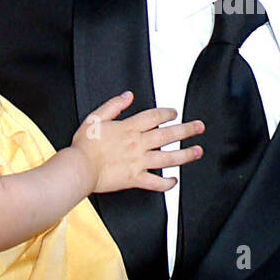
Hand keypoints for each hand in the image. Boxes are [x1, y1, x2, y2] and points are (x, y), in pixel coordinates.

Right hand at [71, 91, 203, 193]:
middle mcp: (138, 144)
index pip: (154, 117)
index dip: (167, 114)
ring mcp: (138, 162)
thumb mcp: (95, 118)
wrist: (79, 169)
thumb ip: (113, 106)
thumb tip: (128, 96)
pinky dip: (166, 183)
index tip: (175, 113)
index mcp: (129, 128)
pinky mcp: (135, 179)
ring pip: (168, 157)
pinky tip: (174, 180)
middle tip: (199, 127)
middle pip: (168, 135)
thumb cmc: (84, 146)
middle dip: (187, 130)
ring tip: (198, 151)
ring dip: (185, 154)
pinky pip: (155, 182)